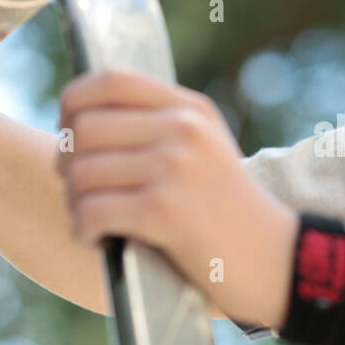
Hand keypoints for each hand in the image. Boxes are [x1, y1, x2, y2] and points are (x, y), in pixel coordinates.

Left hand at [56, 68, 297, 329]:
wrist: (276, 262)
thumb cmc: (227, 214)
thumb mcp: (203, 152)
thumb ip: (156, 127)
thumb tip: (78, 123)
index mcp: (190, 109)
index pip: (108, 81)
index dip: (72, 107)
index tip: (72, 138)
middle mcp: (183, 130)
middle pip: (83, 130)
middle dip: (67, 166)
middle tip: (83, 194)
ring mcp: (176, 168)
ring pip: (81, 174)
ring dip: (75, 204)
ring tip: (95, 222)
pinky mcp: (166, 212)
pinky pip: (91, 212)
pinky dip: (84, 231)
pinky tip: (100, 241)